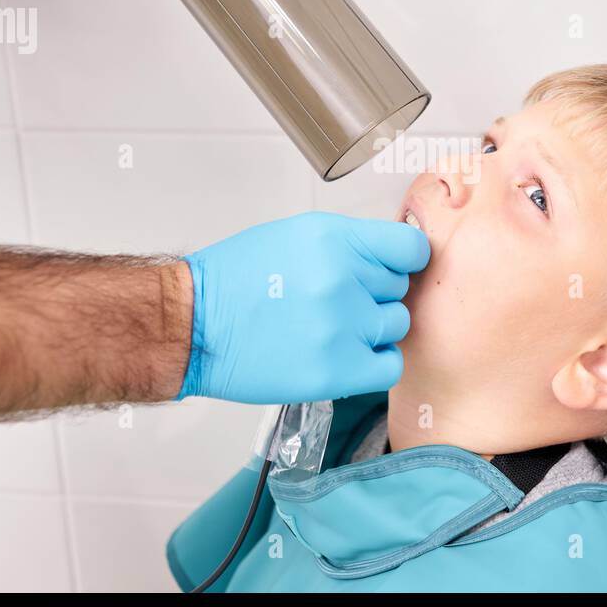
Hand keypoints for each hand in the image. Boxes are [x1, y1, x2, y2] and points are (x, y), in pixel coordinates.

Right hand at [178, 211, 429, 403]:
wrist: (195, 324)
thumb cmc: (238, 280)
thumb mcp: (297, 235)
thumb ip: (349, 244)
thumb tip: (391, 257)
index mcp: (334, 238)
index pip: (411, 248)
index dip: (403, 260)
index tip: (391, 269)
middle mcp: (342, 279)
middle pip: (400, 288)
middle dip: (377, 294)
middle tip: (341, 302)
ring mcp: (341, 327)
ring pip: (397, 325)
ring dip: (374, 329)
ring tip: (337, 329)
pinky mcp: (336, 370)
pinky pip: (389, 366)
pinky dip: (375, 363)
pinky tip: (349, 356)